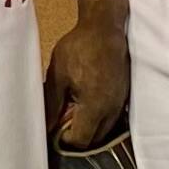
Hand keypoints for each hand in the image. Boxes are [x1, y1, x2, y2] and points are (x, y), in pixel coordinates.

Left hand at [45, 0, 131, 143]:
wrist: (104, 28)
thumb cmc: (79, 48)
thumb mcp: (58, 75)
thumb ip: (52, 104)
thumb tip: (45, 126)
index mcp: (95, 106)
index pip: (81, 140)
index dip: (65, 140)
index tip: (55, 130)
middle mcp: (111, 109)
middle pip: (95, 139)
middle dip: (78, 136)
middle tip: (62, 123)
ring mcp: (120, 103)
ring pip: (105, 129)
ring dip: (89, 127)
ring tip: (72, 112)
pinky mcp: (123, 95)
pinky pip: (111, 117)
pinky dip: (98, 117)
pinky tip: (85, 103)